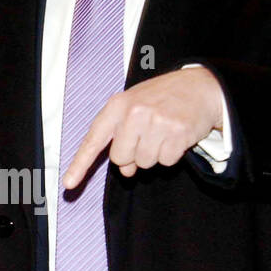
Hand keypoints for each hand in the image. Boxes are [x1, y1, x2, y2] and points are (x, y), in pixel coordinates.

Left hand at [64, 67, 222, 187]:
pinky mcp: (177, 134)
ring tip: (164, 131)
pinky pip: (166, 161)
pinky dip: (172, 154)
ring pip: (144, 163)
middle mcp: (134, 113)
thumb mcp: (135, 107)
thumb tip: (125, 170)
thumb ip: (122, 136)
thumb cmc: (163, 98)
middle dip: (133, 155)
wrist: (201, 87)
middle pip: (121, 159)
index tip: (69, 183)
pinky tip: (177, 135)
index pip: (94, 139)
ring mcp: (156, 123)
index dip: (80, 164)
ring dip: (155, 154)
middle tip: (148, 135)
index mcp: (118, 105)